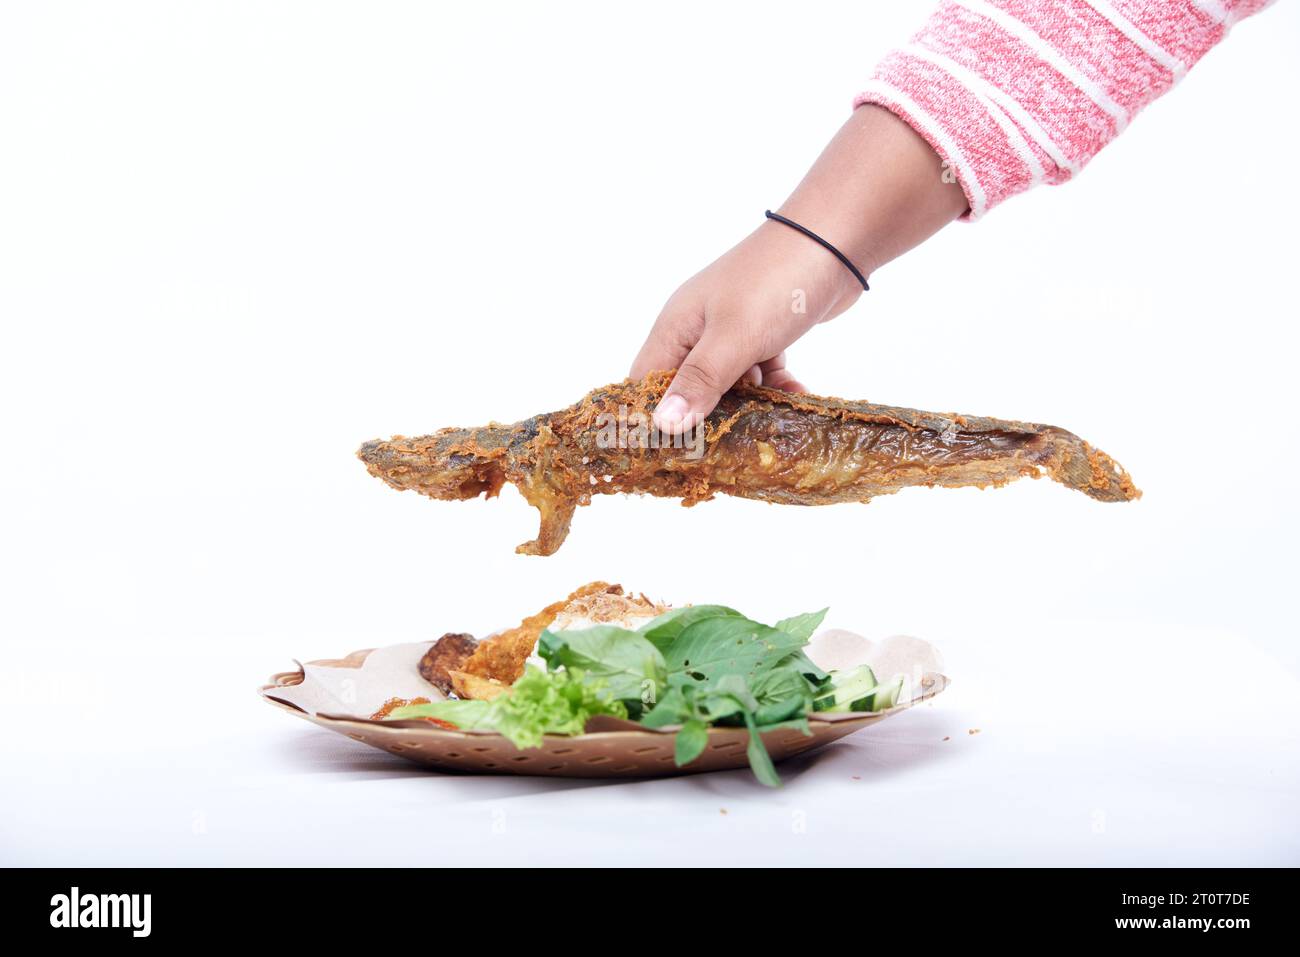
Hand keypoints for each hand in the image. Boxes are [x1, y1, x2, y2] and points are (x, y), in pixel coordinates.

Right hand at [631, 105, 968, 433]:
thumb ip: (700, 381)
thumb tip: (662, 426)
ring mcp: (733, 329)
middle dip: (705, 420)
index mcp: (676, 326)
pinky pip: (762, 371)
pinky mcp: (765, 331)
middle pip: (688, 388)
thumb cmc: (775, 282)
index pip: (646, 382)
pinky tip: (795, 400)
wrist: (838, 238)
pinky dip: (776, 388)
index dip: (652, 419)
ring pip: (728, 384)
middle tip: (723, 454)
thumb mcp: (734, 337)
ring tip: (765, 433)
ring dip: (747, 407)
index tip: (668, 457)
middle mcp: (697, 328)